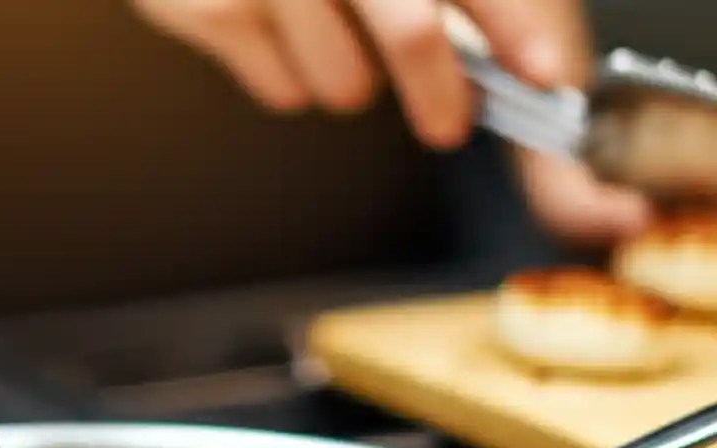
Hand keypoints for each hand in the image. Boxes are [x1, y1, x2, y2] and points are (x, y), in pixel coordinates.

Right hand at [133, 0, 651, 240]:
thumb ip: (463, 1)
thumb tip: (533, 58)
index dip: (515, 27)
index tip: (544, 74)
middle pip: (412, 35)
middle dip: (441, 95)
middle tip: (448, 124)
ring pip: (345, 83)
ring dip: (351, 82)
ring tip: (333, 38)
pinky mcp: (214, 12)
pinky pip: (284, 92)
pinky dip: (292, 79)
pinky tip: (280, 33)